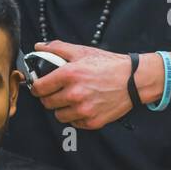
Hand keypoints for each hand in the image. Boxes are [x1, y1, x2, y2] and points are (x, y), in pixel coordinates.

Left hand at [29, 41, 156, 129]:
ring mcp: (84, 109)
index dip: (37, 87)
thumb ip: (57, 48)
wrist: (134, 80)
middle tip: (58, 91)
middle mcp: (75, 94)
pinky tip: (84, 105)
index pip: (39, 87)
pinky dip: (76, 116)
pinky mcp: (92, 121)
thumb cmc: (109, 65)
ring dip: (62, 108)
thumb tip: (38, 47)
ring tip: (72, 99)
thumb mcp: (82, 52)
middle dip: (49, 97)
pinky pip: (74, 122)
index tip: (40, 86)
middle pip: (47, 103)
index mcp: (69, 74)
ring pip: (59, 115)